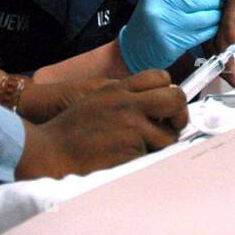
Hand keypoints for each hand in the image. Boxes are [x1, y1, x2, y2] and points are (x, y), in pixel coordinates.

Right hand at [15, 70, 187, 179]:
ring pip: (168, 134)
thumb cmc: (73, 125)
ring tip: (149, 145)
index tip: (169, 102)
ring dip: (163, 142)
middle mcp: (129, 103)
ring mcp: (132, 125)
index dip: (170, 90)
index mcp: (120, 88)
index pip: (161, 77)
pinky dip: (145, 156)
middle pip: (175, 99)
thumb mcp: (99, 97)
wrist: (54, 147)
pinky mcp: (131, 148)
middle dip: (180, 114)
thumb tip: (152, 100)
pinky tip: (128, 155)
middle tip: (174, 125)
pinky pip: (151, 153)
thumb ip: (125, 94)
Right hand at [117, 0, 234, 73]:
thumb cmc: (149, 25)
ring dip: (216, 18)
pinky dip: (210, 32)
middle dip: (217, 2)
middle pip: (199, 1)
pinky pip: (199, 35)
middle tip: (228, 3)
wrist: (132, 50)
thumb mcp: (158, 3)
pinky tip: (215, 30)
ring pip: (202, 19)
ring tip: (223, 17)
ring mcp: (166, 26)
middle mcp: (161, 8)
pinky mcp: (173, 44)